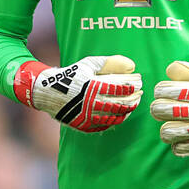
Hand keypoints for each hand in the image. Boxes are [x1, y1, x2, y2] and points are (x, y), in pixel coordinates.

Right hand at [14, 55, 142, 132]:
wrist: (47, 92)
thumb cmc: (70, 75)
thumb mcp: (88, 64)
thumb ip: (109, 63)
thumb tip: (131, 66)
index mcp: (93, 87)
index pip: (120, 89)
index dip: (132, 87)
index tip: (139, 84)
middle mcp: (90, 103)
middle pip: (119, 104)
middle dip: (133, 100)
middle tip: (140, 95)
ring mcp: (87, 116)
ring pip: (114, 117)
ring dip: (126, 111)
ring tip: (133, 105)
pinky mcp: (83, 125)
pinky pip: (104, 125)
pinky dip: (114, 121)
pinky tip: (121, 115)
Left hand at [150, 61, 188, 155]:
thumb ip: (185, 69)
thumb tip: (170, 71)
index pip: (178, 91)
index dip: (162, 90)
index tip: (159, 90)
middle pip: (176, 112)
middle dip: (159, 109)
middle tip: (156, 108)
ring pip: (180, 133)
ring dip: (166, 130)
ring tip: (164, 126)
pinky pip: (188, 148)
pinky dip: (177, 146)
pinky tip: (175, 140)